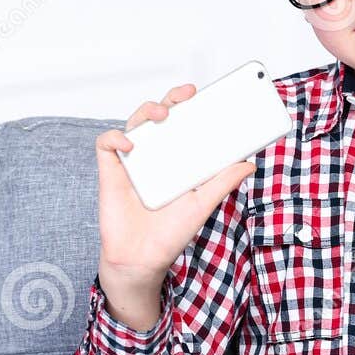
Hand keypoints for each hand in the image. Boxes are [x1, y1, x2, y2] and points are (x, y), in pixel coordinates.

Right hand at [94, 84, 255, 327]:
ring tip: (163, 114)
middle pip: (161, 115)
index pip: (185, 125)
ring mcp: (132, 161)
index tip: (209, 95)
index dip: (193, 106)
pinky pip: (106, 144)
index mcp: (177, 160)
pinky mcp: (110, 170)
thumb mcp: (202, 204)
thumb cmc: (169, 234)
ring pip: (135, 122)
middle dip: (173, 98)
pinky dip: (116, 138)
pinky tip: (130, 145)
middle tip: (188, 94)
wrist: (141, 260)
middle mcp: (154, 155)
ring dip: (147, 111)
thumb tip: (248, 163)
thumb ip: (222, 182)